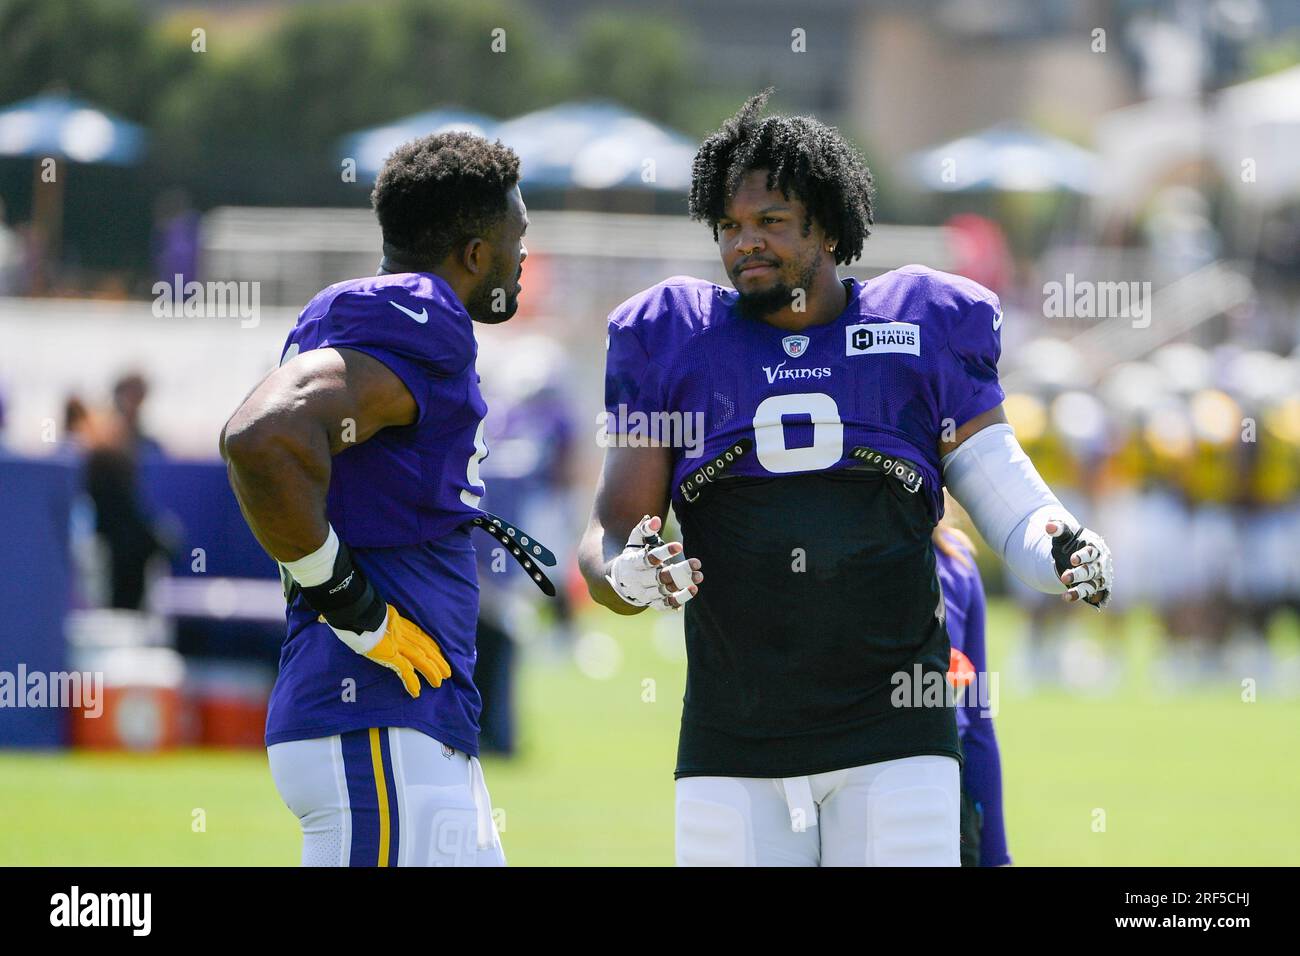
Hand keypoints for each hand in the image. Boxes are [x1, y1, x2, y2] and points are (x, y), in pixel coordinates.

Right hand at [323, 604, 451, 696]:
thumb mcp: (358, 609)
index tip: (437, 651)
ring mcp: (397, 644)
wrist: (354, 607)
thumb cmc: (353, 607)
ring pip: (421, 659)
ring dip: (432, 672)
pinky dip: (412, 682)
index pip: (417, 634)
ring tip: (439, 682)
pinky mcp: (390, 654)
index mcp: (396, 621)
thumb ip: (351, 616)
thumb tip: (325, 618)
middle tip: (447, 671)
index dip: (429, 644)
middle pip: (424, 648)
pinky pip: (405, 671)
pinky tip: (417, 692)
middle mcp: (401, 633)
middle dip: (437, 660)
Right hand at [604, 515, 702, 609]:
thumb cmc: (632, 556)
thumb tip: (655, 519)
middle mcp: (637, 581)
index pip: (648, 559)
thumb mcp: (635, 541)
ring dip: (682, 586)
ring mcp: (644, 594)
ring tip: (699, 577)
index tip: (679, 546)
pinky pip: (665, 605)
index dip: (664, 553)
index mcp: (633, 563)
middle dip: (679, 571)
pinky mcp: (652, 603)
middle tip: (696, 562)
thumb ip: (644, 529)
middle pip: (658, 577)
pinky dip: (679, 600)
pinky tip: (692, 590)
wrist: (620, 581)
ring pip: (664, 592)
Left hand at [1047, 519, 1112, 609]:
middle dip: (1078, 574)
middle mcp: (1100, 564)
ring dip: (1081, 591)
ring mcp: (1099, 577)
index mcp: (1095, 548)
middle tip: (1064, 578)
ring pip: (1092, 585)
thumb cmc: (1074, 541)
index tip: (1073, 559)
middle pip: (1091, 570)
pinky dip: (1082, 596)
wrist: (1082, 553)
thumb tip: (1048, 525)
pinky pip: (1091, 595)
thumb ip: (1058, 527)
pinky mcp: (1097, 588)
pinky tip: (1068, 598)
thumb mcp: (1066, 533)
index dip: (1083, 556)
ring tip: (1066, 596)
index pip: (1091, 552)